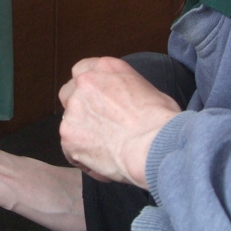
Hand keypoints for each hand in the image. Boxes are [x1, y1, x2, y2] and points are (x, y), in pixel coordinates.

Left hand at [58, 57, 180, 188]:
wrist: (154, 145)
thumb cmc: (162, 121)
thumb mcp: (149, 91)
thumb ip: (126, 91)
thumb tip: (126, 105)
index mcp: (106, 68)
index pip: (83, 69)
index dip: (87, 88)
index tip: (94, 100)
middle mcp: (85, 83)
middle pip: (69, 93)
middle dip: (78, 109)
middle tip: (96, 125)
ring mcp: (74, 109)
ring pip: (69, 123)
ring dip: (82, 135)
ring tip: (106, 150)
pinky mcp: (68, 135)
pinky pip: (69, 149)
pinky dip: (82, 158)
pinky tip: (102, 163)